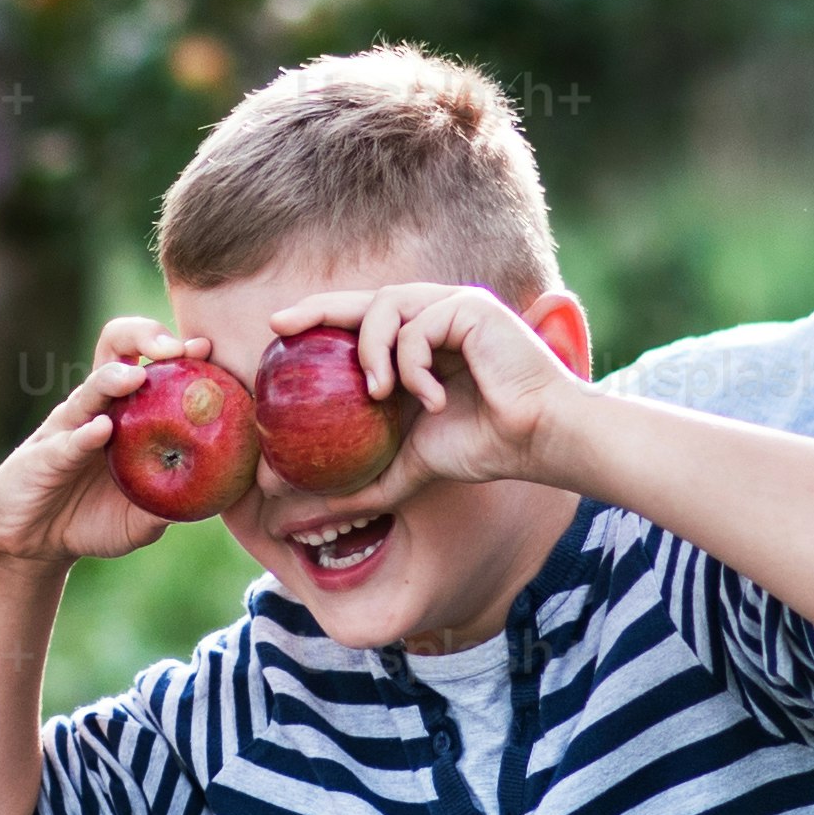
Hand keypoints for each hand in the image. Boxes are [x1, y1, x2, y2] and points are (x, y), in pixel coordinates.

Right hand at [0, 313, 207, 570]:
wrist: (31, 542)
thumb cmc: (90, 520)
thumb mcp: (139, 520)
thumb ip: (171, 507)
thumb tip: (214, 502)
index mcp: (124, 413)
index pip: (149, 361)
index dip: (177, 350)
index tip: (207, 350)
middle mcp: (96, 408)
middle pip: (114, 348)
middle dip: (143, 336)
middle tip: (175, 349)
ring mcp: (67, 428)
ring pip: (90, 391)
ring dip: (113, 379)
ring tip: (135, 377)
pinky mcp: (43, 457)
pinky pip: (66, 442)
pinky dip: (84, 435)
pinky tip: (102, 431)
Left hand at [270, 282, 584, 497]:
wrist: (535, 440)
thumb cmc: (481, 447)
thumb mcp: (404, 468)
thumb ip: (354, 485)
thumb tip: (288, 515)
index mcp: (417, 344)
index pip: (358, 322)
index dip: (319, 319)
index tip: (278, 331)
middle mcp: (432, 317)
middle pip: (364, 300)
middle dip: (319, 308)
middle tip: (281, 325)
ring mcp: (452, 308)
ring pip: (387, 305)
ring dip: (373, 349)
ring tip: (377, 393)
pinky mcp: (471, 309)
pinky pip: (421, 327)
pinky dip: (416, 365)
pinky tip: (432, 400)